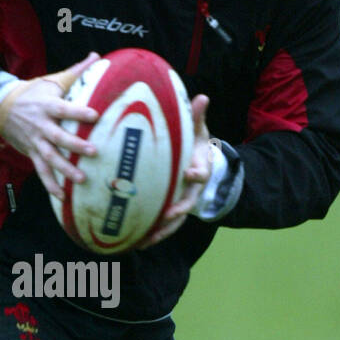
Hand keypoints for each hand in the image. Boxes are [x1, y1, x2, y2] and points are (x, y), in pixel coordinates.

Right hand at [0, 53, 100, 199]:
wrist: (1, 106)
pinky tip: (62, 196)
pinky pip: (41, 171)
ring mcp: (35, 141)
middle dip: (74, 145)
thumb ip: (77, 72)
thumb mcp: (52, 80)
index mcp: (47, 106)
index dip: (78, 112)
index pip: (64, 109)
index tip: (95, 115)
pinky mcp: (31, 153)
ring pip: (50, 158)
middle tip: (93, 152)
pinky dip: (51, 184)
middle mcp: (41, 125)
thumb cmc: (33, 92)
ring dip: (65, 170)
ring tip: (82, 180)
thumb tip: (97, 56)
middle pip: (58, 137)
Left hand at [140, 95, 210, 246]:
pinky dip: (151, 234)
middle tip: (167, 215)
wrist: (199, 162)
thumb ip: (198, 117)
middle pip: (187, 203)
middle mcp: (191, 190)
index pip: (200, 172)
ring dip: (161, 231)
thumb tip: (203, 97)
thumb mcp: (198, 130)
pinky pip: (162, 225)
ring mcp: (182, 202)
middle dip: (177, 211)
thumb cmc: (196, 144)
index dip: (197, 174)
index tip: (190, 173)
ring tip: (145, 241)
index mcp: (199, 169)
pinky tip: (135, 243)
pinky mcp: (170, 211)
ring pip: (174, 221)